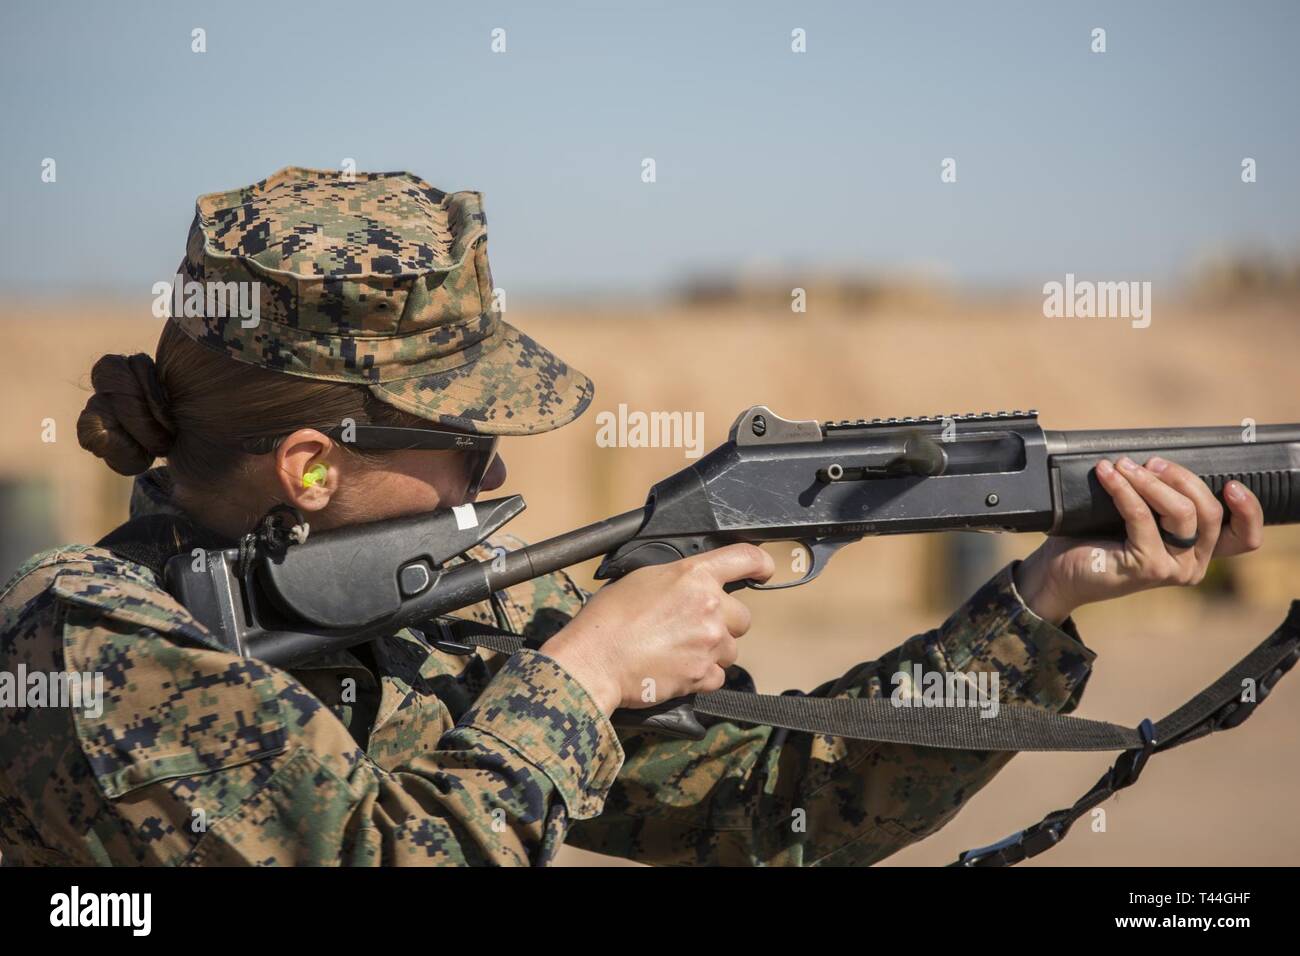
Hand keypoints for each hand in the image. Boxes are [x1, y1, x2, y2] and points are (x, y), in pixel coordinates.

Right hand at [541, 544, 775, 714]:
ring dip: (712, 651)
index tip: (763, 571)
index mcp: (693, 575)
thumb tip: (693, 583)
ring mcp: (709, 642)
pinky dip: (701, 675)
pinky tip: (676, 668)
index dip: (760, 564)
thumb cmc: (607, 619)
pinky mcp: (703, 674)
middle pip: (742, 617)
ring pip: (731, 649)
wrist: (593, 660)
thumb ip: (679, 578)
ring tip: (677, 650)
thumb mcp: (642, 578)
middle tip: (690, 628)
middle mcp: (709, 606)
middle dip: (723, 623)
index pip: (745, 559)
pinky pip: (717, 676)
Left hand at [1015, 456, 1264, 623]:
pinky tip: (1106, 474)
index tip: (1231, 484)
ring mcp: (1173, 569)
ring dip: (1150, 481)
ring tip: (1123, 465)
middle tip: (1150, 462)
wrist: (1061, 573)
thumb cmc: (1099, 540)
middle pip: (1210, 511)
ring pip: (1180, 512)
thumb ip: (1165, 500)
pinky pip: (1141, 516)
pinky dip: (1123, 489)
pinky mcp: (1147, 568)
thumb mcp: (1142, 516)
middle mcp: (1193, 564)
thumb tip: (1164, 461)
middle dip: (1181, 477)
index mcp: (1200, 551)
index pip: (1244, 537)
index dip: (1249, 509)